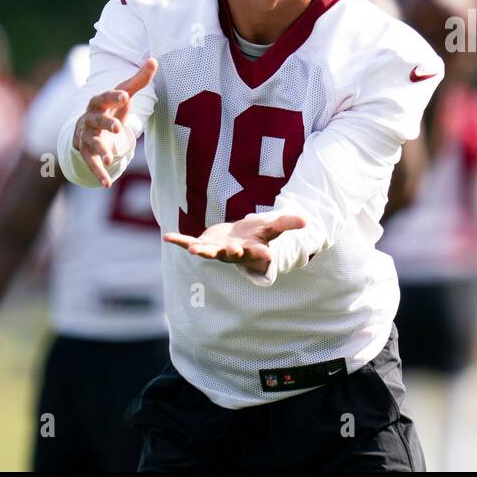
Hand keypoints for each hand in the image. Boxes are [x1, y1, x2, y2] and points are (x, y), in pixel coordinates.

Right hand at [72, 58, 157, 186]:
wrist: (87, 126)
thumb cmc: (110, 107)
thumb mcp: (123, 94)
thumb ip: (139, 79)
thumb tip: (154, 60)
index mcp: (99, 102)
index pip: (104, 96)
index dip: (114, 96)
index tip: (126, 95)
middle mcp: (90, 118)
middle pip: (96, 119)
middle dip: (106, 123)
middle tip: (118, 127)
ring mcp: (86, 135)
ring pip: (91, 142)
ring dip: (100, 149)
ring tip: (111, 157)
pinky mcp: (86, 152)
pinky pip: (90, 163)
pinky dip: (98, 172)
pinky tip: (106, 183)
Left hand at [163, 211, 306, 275]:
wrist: (239, 240)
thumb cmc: (258, 234)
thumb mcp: (273, 226)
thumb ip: (289, 223)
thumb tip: (308, 221)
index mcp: (252, 250)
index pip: (259, 253)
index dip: (263, 255)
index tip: (269, 256)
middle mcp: (234, 253)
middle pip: (232, 255)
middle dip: (231, 253)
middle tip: (231, 251)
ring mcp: (217, 249)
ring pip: (209, 252)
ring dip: (202, 251)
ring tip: (193, 250)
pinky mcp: (204, 243)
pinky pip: (189, 242)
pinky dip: (179, 240)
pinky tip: (167, 237)